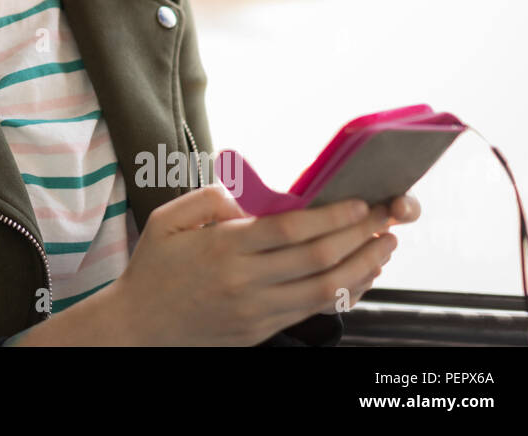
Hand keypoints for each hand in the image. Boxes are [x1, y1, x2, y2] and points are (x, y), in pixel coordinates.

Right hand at [94, 184, 398, 344]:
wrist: (140, 327)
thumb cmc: (154, 268)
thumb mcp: (166, 220)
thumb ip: (207, 199)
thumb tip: (247, 197)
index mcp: (223, 247)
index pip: (291, 229)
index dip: (332, 215)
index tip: (360, 203)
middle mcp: (245, 281)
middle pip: (318, 258)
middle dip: (360, 235)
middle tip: (387, 218)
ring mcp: (257, 310)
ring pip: (326, 289)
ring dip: (363, 265)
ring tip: (385, 246)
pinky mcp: (262, 330)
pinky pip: (314, 310)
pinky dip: (345, 291)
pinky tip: (360, 274)